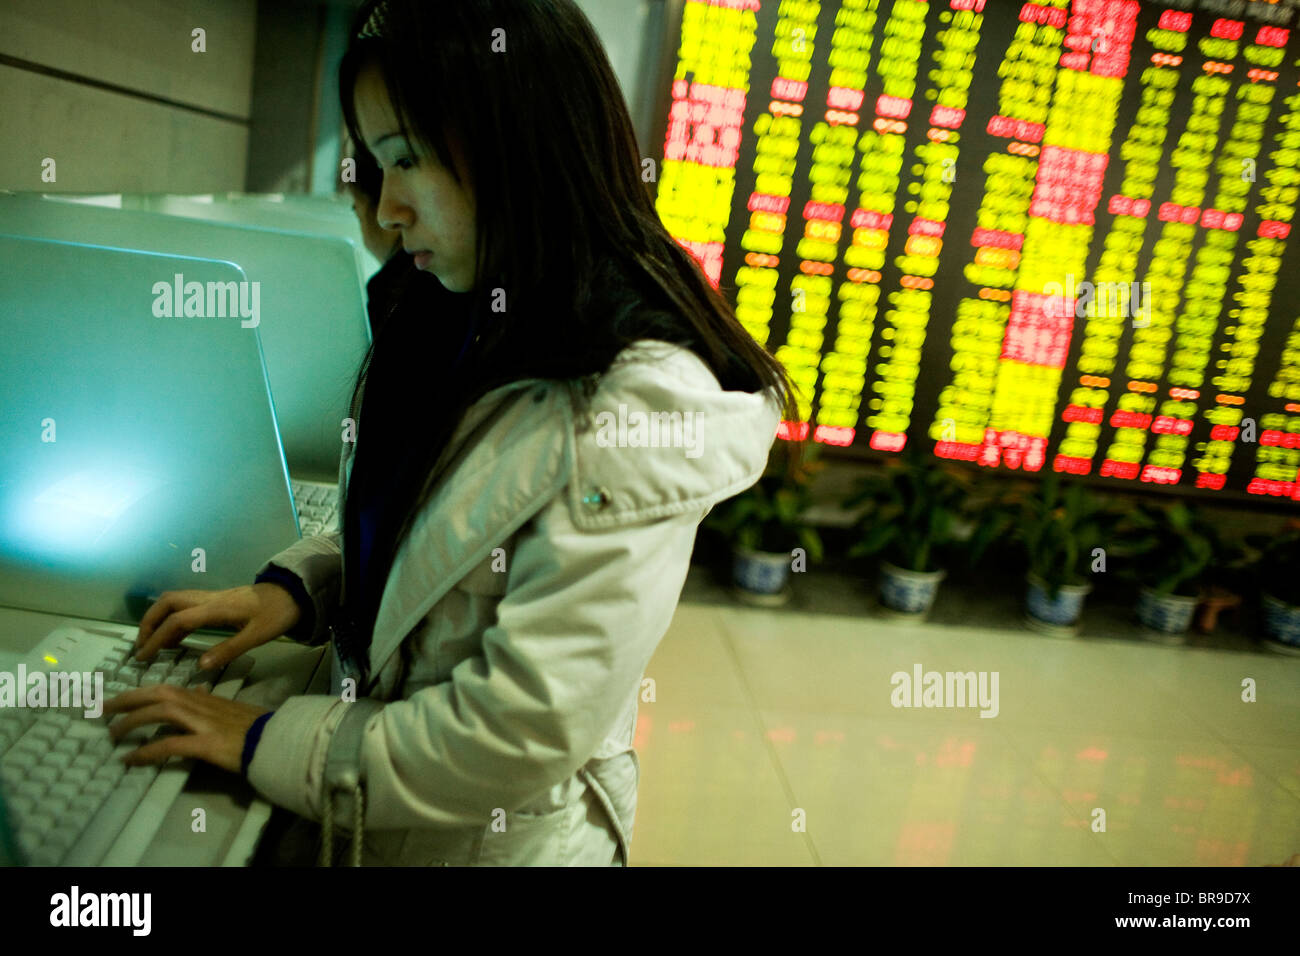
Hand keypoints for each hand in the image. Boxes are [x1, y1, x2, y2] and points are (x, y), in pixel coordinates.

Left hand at [103, 684, 271, 774]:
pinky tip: (131, 759)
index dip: (138, 693)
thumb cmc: (254, 727)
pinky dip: (146, 750)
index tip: (116, 699)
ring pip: (161, 713)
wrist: (275, 740)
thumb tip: (197, 689)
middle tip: (101, 710)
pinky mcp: (206, 743)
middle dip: (126, 700)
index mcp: (204, 698)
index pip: (165, 689)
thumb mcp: (231, 708)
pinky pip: (170, 744)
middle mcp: (200, 705)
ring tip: (113, 734)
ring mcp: (203, 723)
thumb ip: (210, 699)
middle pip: (158, 694)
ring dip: (132, 721)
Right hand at [134, 583, 301, 668]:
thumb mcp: (257, 636)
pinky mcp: (216, 601)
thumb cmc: (277, 614)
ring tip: (151, 645)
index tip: (143, 657)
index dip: (157, 638)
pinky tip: (173, 639)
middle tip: (140, 647)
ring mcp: (211, 597)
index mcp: (216, 608)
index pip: (177, 620)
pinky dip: (172, 619)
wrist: (293, 593)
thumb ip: (229, 650)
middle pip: (167, 602)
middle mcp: (209, 599)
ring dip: (158, 619)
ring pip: (174, 601)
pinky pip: (185, 606)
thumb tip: (200, 666)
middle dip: (148, 622)